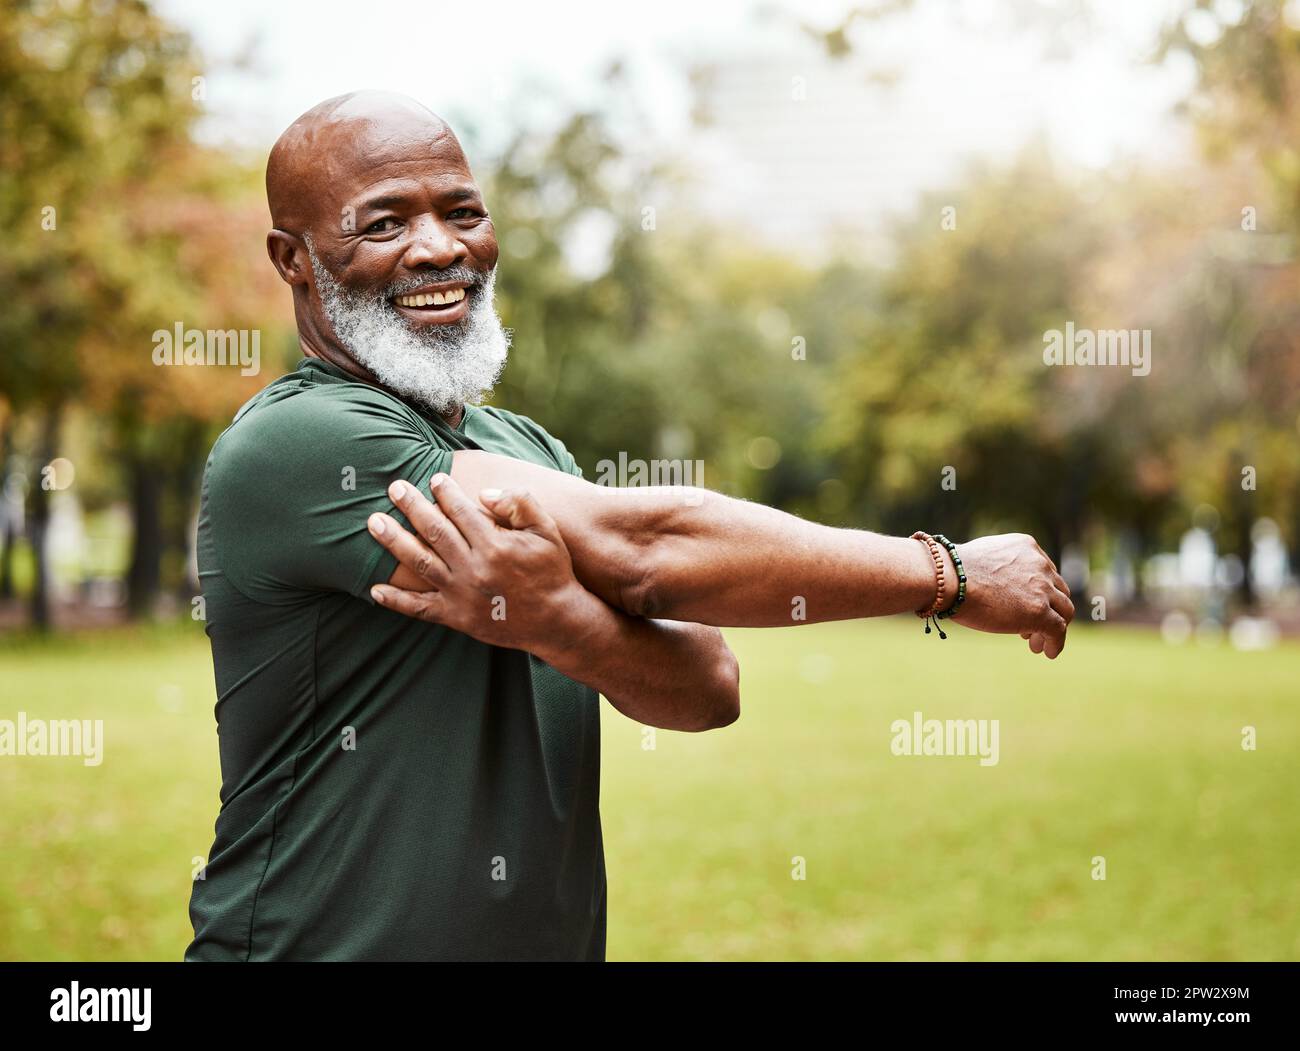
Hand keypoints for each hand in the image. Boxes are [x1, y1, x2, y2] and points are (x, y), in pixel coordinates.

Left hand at [366, 473, 599, 660]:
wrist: (556, 620)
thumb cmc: (552, 571)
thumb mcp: (547, 531)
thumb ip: (520, 504)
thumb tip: (483, 493)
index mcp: (494, 545)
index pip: (460, 511)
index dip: (445, 492)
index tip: (434, 478)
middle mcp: (473, 569)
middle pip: (434, 531)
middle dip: (411, 506)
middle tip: (394, 488)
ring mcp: (461, 595)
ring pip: (420, 563)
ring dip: (394, 541)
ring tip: (374, 522)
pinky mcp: (456, 617)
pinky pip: (419, 608)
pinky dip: (396, 601)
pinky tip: (375, 589)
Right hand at [948, 533, 1073, 658]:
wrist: (949, 579)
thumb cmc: (952, 571)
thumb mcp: (982, 559)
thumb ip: (998, 569)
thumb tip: (993, 587)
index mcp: (1026, 547)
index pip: (1045, 572)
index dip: (1039, 592)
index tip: (1027, 605)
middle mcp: (1040, 565)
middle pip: (1057, 591)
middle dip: (1048, 609)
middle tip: (1033, 626)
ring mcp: (1042, 588)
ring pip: (1063, 611)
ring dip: (1052, 628)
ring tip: (1036, 644)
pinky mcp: (1040, 611)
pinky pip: (1058, 629)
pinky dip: (1055, 643)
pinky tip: (1047, 652)